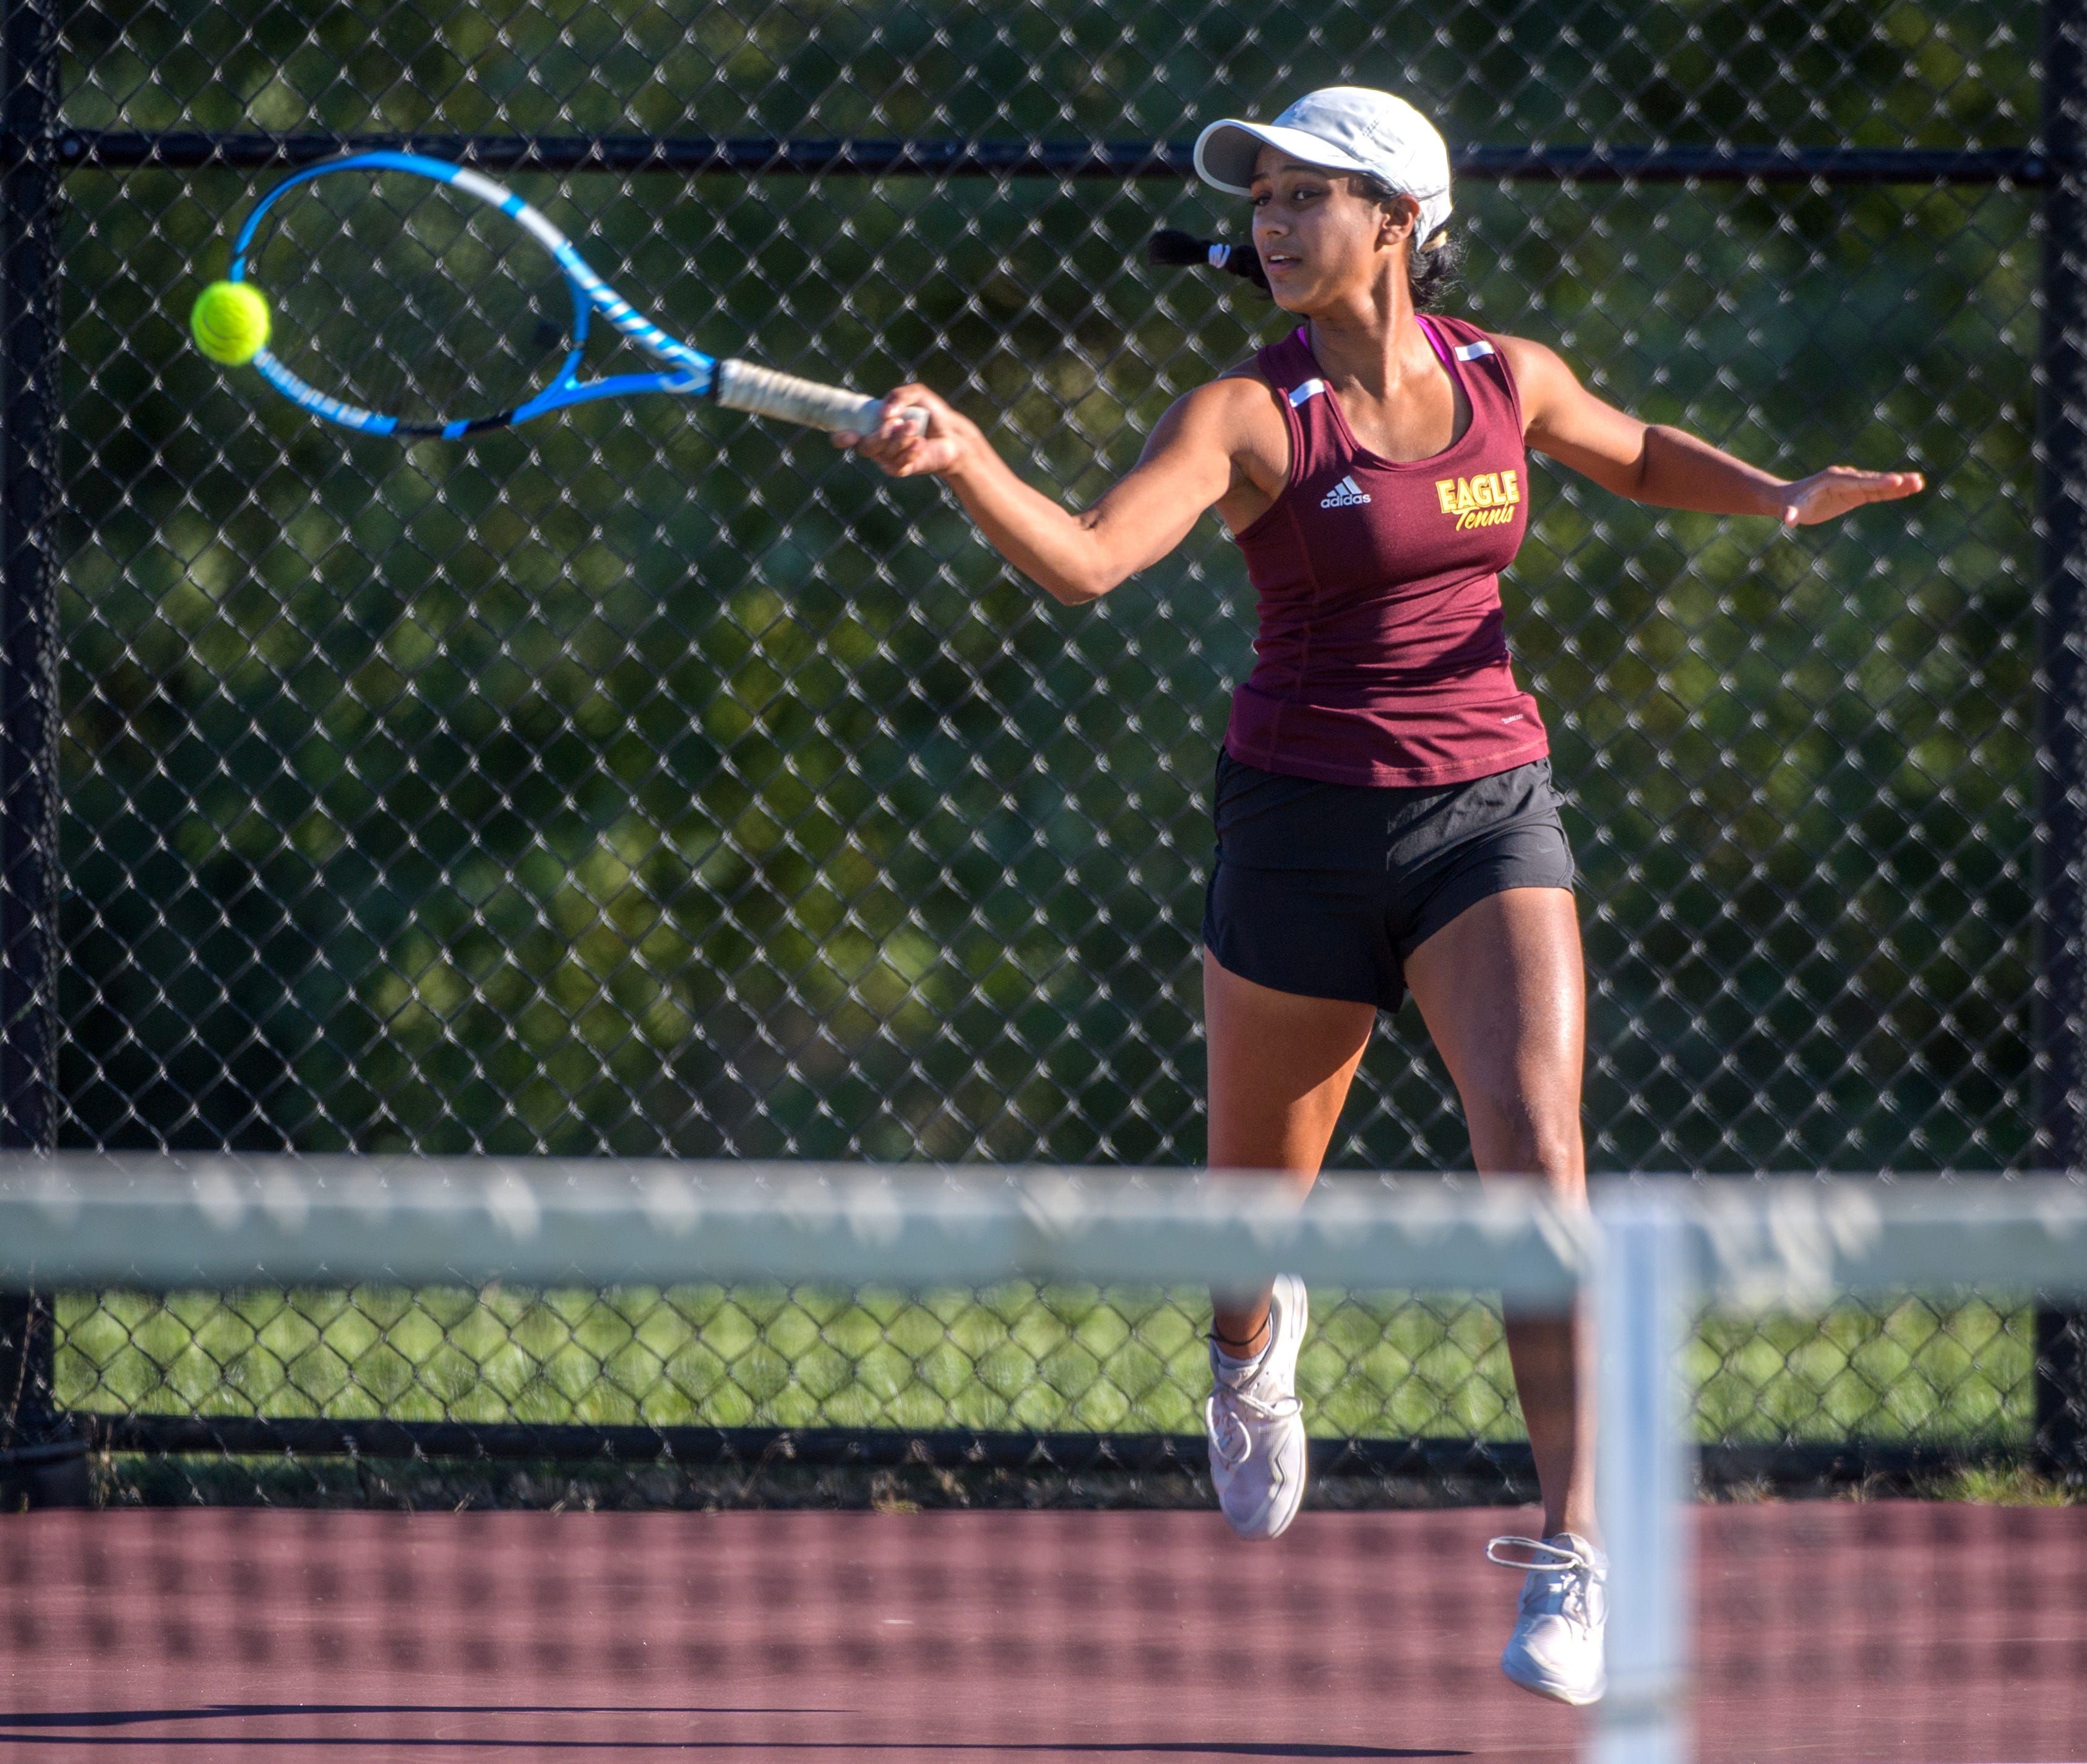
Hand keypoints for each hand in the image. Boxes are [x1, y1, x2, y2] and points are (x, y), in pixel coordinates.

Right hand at [833, 383, 970, 475]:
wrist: (952, 433)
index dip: (842, 438)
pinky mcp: (901, 469)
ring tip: (915, 427)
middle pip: (865, 447)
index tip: (851, 433)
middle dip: (881, 434)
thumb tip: (884, 412)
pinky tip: (920, 444)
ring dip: (899, 439)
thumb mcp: (917, 395)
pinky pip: (897, 465)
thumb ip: (899, 396)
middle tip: (899, 423)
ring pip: (883, 454)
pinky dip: (908, 453)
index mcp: (872, 425)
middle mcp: (876, 444)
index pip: (846, 436)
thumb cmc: (931, 413)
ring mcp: (887, 458)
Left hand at [1779, 465, 1925, 527]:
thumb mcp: (1789, 509)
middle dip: (1893, 481)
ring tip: (1919, 483)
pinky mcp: (1855, 494)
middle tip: (1914, 480)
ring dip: (1898, 485)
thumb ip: (1789, 513)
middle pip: (1873, 480)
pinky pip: (1876, 493)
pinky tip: (1908, 491)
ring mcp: (1852, 485)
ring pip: (1878, 485)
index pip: (1858, 480)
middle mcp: (1845, 478)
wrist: (1790, 499)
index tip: (1895, 481)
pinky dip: (1891, 492)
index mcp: (1832, 479)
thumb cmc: (1790, 504)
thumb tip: (1788, 521)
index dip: (1877, 481)